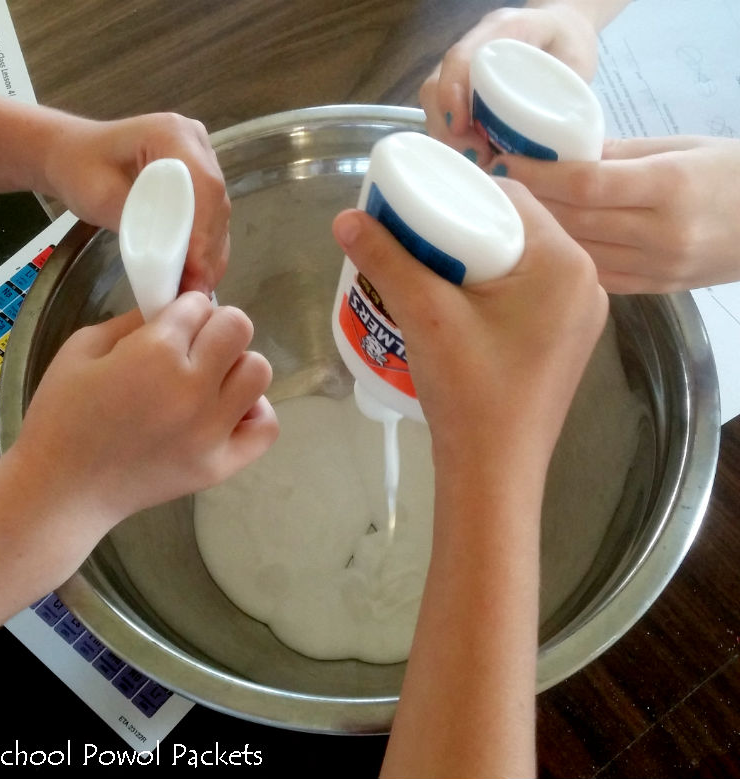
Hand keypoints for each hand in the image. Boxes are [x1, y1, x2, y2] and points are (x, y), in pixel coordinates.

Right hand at [7, 292, 277, 531]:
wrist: (63, 489)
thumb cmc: (63, 414)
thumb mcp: (84, 347)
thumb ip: (134, 319)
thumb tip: (176, 307)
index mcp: (155, 354)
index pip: (199, 306)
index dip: (184, 309)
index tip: (171, 324)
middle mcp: (193, 388)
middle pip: (239, 328)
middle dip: (216, 327)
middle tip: (194, 347)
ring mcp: (212, 430)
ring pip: (258, 372)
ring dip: (237, 367)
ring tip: (209, 382)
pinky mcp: (221, 465)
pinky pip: (266, 427)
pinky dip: (254, 412)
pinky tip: (228, 411)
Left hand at [43, 112, 229, 293]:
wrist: (72, 154)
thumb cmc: (79, 169)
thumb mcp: (100, 196)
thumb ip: (137, 222)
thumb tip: (170, 262)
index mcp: (173, 135)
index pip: (203, 186)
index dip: (204, 232)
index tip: (195, 272)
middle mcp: (197, 144)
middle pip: (216, 204)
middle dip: (208, 251)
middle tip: (196, 290)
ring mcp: (203, 162)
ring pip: (218, 215)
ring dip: (211, 254)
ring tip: (196, 288)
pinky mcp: (200, 182)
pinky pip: (212, 219)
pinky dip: (206, 250)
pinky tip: (197, 275)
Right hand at [332, 179, 606, 469]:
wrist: (493, 473)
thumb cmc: (468, 391)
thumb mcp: (424, 315)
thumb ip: (385, 259)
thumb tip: (346, 218)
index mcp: (565, 262)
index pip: (510, 197)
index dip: (459, 190)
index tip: (416, 204)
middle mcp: (585, 282)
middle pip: (515, 228)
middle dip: (462, 226)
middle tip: (415, 238)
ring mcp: (579, 316)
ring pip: (520, 261)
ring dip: (475, 258)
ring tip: (427, 268)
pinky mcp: (563, 341)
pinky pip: (527, 292)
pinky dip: (491, 287)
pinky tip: (456, 301)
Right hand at [420, 4, 600, 164]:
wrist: (562, 33)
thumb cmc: (571, 46)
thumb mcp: (578, 62)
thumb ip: (564, 94)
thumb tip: (546, 142)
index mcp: (503, 30)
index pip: (461, 58)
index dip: (451, 93)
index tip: (459, 128)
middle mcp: (473, 49)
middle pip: (436, 89)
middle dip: (447, 130)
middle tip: (478, 157)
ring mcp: (463, 73)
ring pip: (434, 108)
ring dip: (449, 141)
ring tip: (479, 163)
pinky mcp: (461, 95)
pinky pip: (445, 120)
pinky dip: (455, 145)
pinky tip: (475, 160)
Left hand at [488, 136, 739, 291]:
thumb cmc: (731, 175)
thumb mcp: (681, 148)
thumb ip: (618, 155)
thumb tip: (559, 155)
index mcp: (668, 187)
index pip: (585, 183)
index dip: (537, 176)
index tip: (502, 165)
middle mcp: (659, 233)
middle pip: (573, 220)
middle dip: (529, 204)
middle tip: (493, 189)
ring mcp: (655, 268)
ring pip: (578, 253)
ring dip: (540, 236)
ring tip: (510, 217)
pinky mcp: (651, 289)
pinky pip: (595, 275)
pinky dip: (566, 260)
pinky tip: (543, 248)